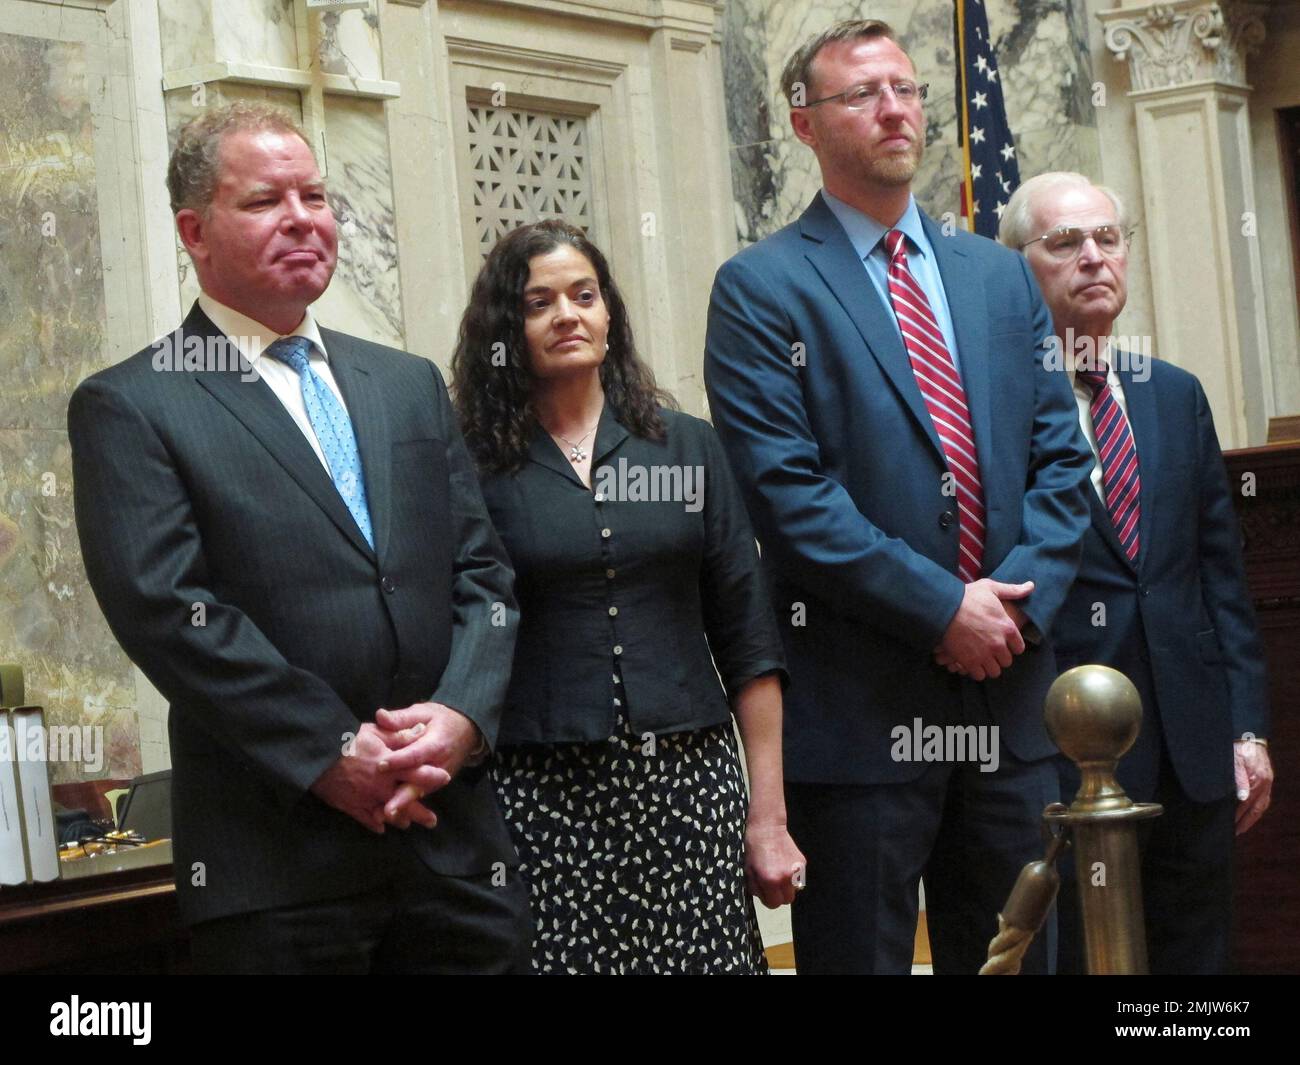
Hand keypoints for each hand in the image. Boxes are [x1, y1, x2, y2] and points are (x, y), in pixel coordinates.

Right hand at [309, 722, 449, 833]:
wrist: (316, 756)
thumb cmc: (345, 739)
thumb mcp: (375, 732)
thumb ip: (398, 735)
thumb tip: (420, 732)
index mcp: (389, 765)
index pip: (417, 773)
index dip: (432, 777)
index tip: (445, 778)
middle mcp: (381, 786)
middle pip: (406, 802)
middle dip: (421, 813)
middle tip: (432, 822)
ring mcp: (366, 799)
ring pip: (387, 815)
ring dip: (399, 819)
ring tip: (408, 824)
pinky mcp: (351, 806)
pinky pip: (366, 819)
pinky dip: (375, 824)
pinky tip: (381, 827)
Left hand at [375, 702, 482, 823]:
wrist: (467, 729)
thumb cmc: (441, 719)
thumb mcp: (423, 711)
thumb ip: (401, 717)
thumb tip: (379, 716)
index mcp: (436, 743)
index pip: (416, 754)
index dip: (398, 761)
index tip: (380, 765)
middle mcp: (439, 765)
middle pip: (420, 784)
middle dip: (403, 798)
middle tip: (387, 810)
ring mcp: (439, 778)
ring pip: (419, 794)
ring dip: (403, 807)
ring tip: (384, 816)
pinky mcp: (435, 784)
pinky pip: (420, 795)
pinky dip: (407, 807)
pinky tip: (391, 815)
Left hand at [744, 818, 806, 908]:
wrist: (767, 828)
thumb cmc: (754, 848)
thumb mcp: (748, 870)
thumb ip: (756, 888)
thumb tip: (763, 897)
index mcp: (770, 880)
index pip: (773, 904)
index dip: (767, 899)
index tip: (765, 891)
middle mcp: (785, 878)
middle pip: (787, 900)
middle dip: (779, 895)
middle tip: (772, 884)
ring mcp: (796, 871)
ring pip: (795, 890)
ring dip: (787, 886)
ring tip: (778, 873)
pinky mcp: (802, 863)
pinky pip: (798, 878)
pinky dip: (792, 875)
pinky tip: (784, 864)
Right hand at [933, 579, 1033, 679]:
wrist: (943, 608)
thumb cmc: (967, 597)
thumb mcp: (991, 588)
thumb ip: (1013, 590)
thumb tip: (1031, 586)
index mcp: (1007, 627)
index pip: (1019, 648)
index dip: (1011, 646)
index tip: (1003, 643)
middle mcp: (998, 644)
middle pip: (1006, 661)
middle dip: (999, 657)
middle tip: (990, 651)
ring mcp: (984, 654)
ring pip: (994, 671)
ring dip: (988, 666)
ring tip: (981, 659)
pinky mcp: (969, 661)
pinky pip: (979, 675)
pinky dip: (975, 671)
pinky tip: (970, 663)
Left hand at [1234, 740, 1273, 834]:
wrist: (1247, 734)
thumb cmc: (1238, 747)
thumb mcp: (1234, 761)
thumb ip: (1238, 779)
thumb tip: (1242, 798)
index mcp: (1259, 780)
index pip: (1247, 804)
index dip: (1238, 816)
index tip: (1229, 825)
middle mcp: (1266, 783)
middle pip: (1257, 808)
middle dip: (1246, 822)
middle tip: (1235, 832)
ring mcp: (1267, 782)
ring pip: (1262, 806)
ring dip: (1252, 817)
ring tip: (1241, 827)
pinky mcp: (1266, 779)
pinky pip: (1263, 799)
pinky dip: (1256, 809)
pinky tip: (1249, 813)